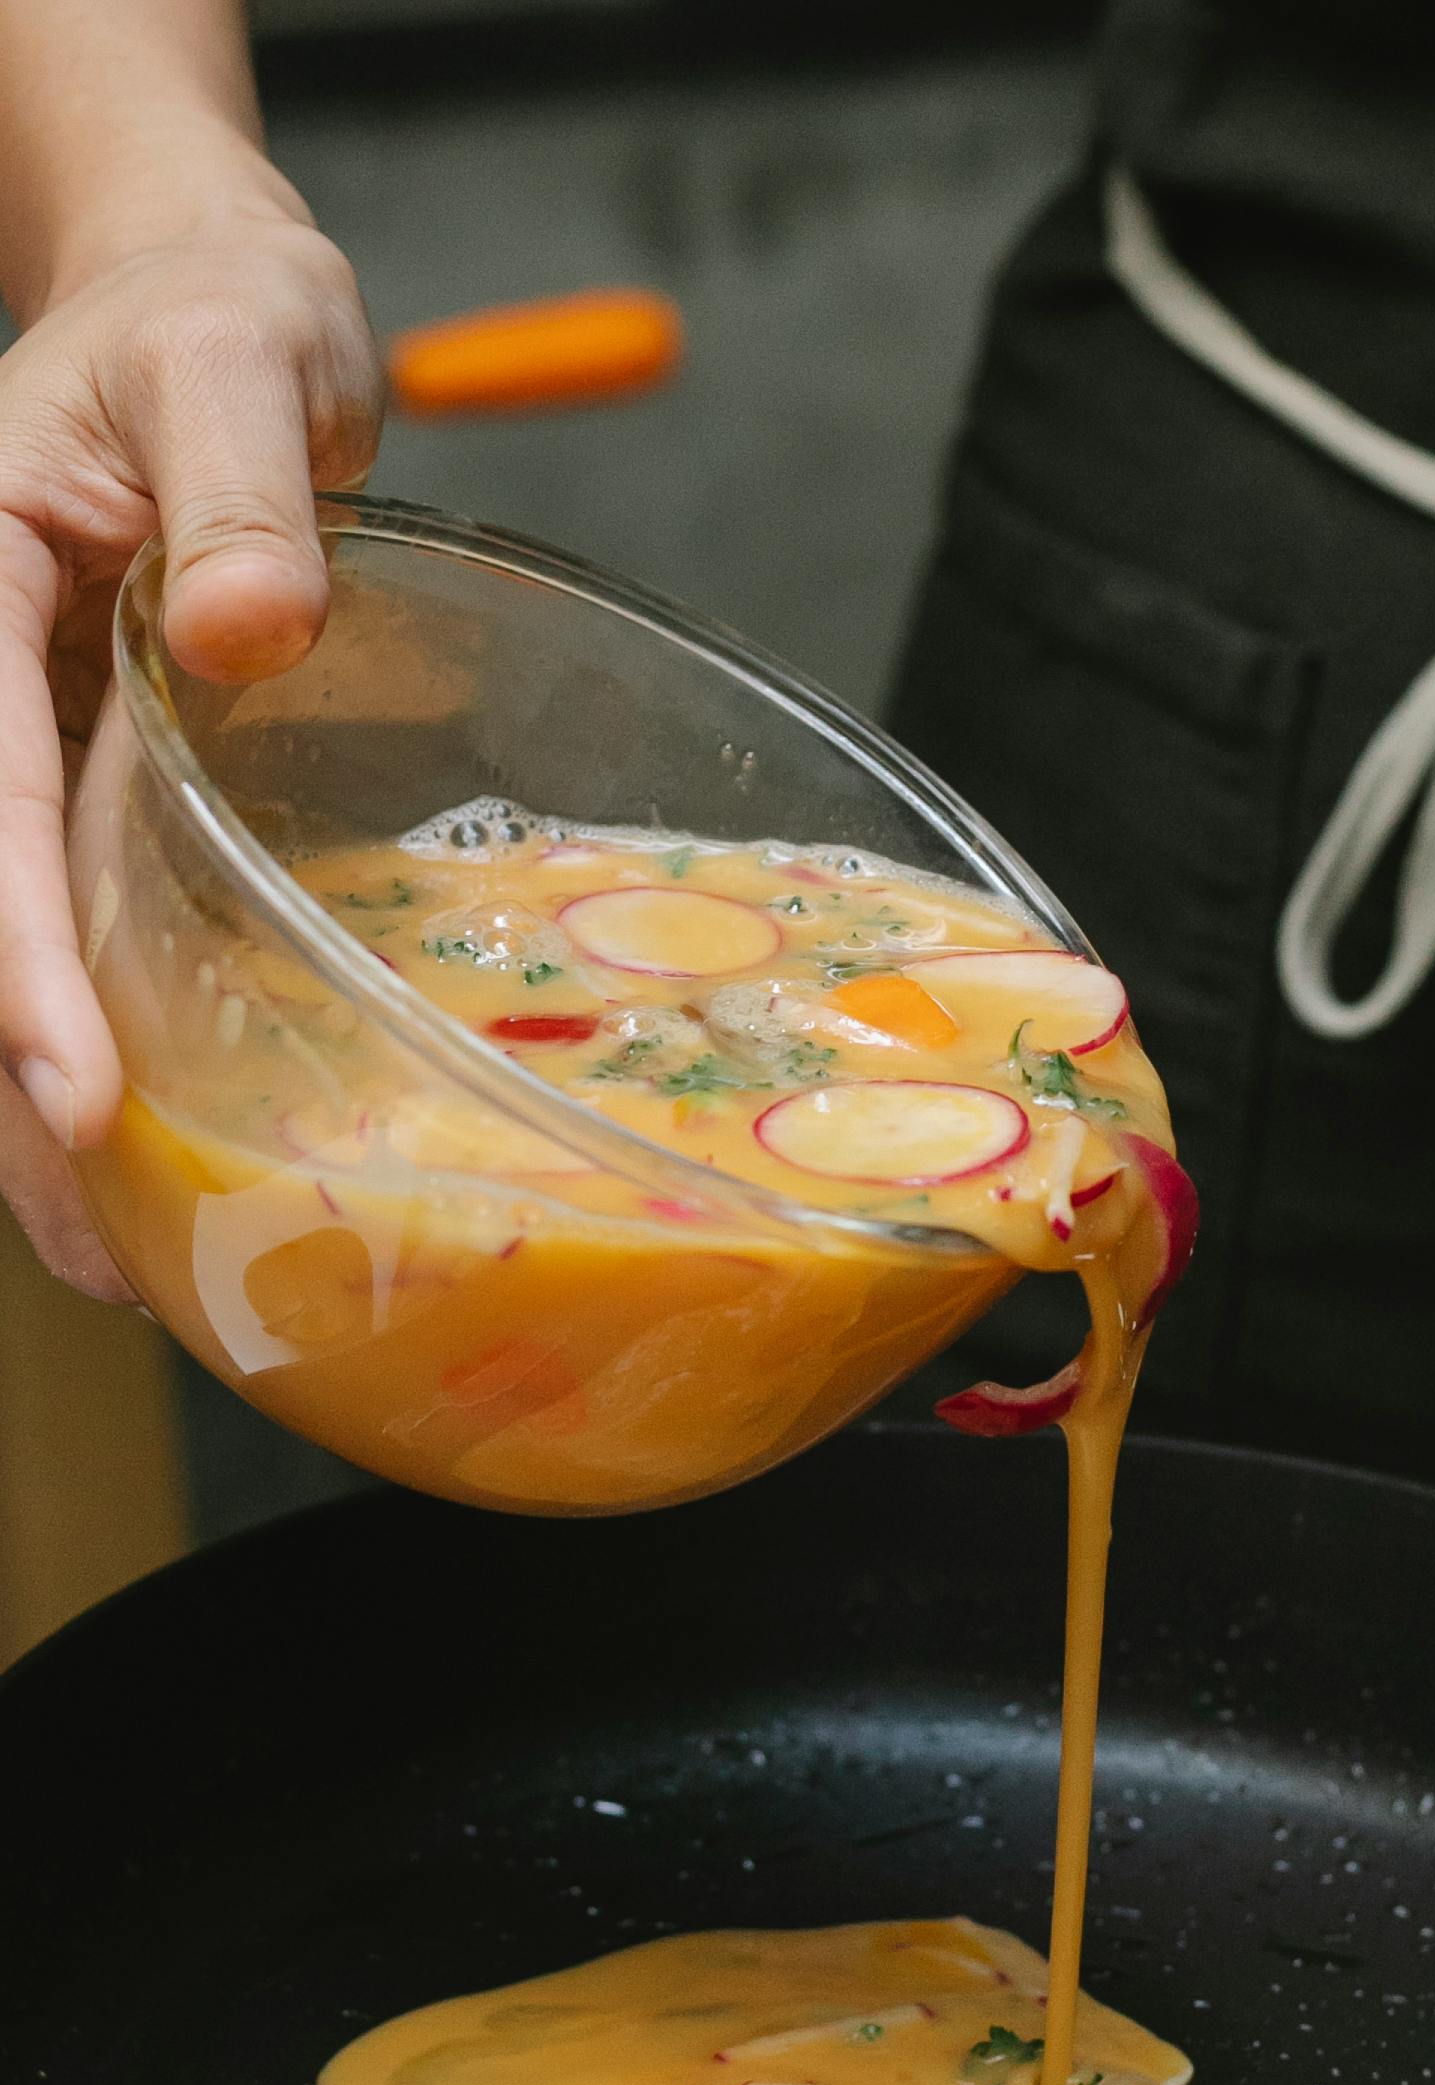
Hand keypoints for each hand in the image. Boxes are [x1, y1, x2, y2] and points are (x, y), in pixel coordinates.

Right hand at [0, 204, 383, 1295]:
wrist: (204, 309)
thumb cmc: (216, 321)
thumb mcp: (237, 357)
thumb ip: (240, 483)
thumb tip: (251, 629)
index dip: (18, 963)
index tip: (74, 1096)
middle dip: (19, 1090)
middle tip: (101, 1255)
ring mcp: (19, 738)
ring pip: (10, 937)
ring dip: (41, 1106)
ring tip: (121, 1264)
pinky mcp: (77, 777)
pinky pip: (65, 914)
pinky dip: (93, 1033)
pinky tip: (146, 1155)